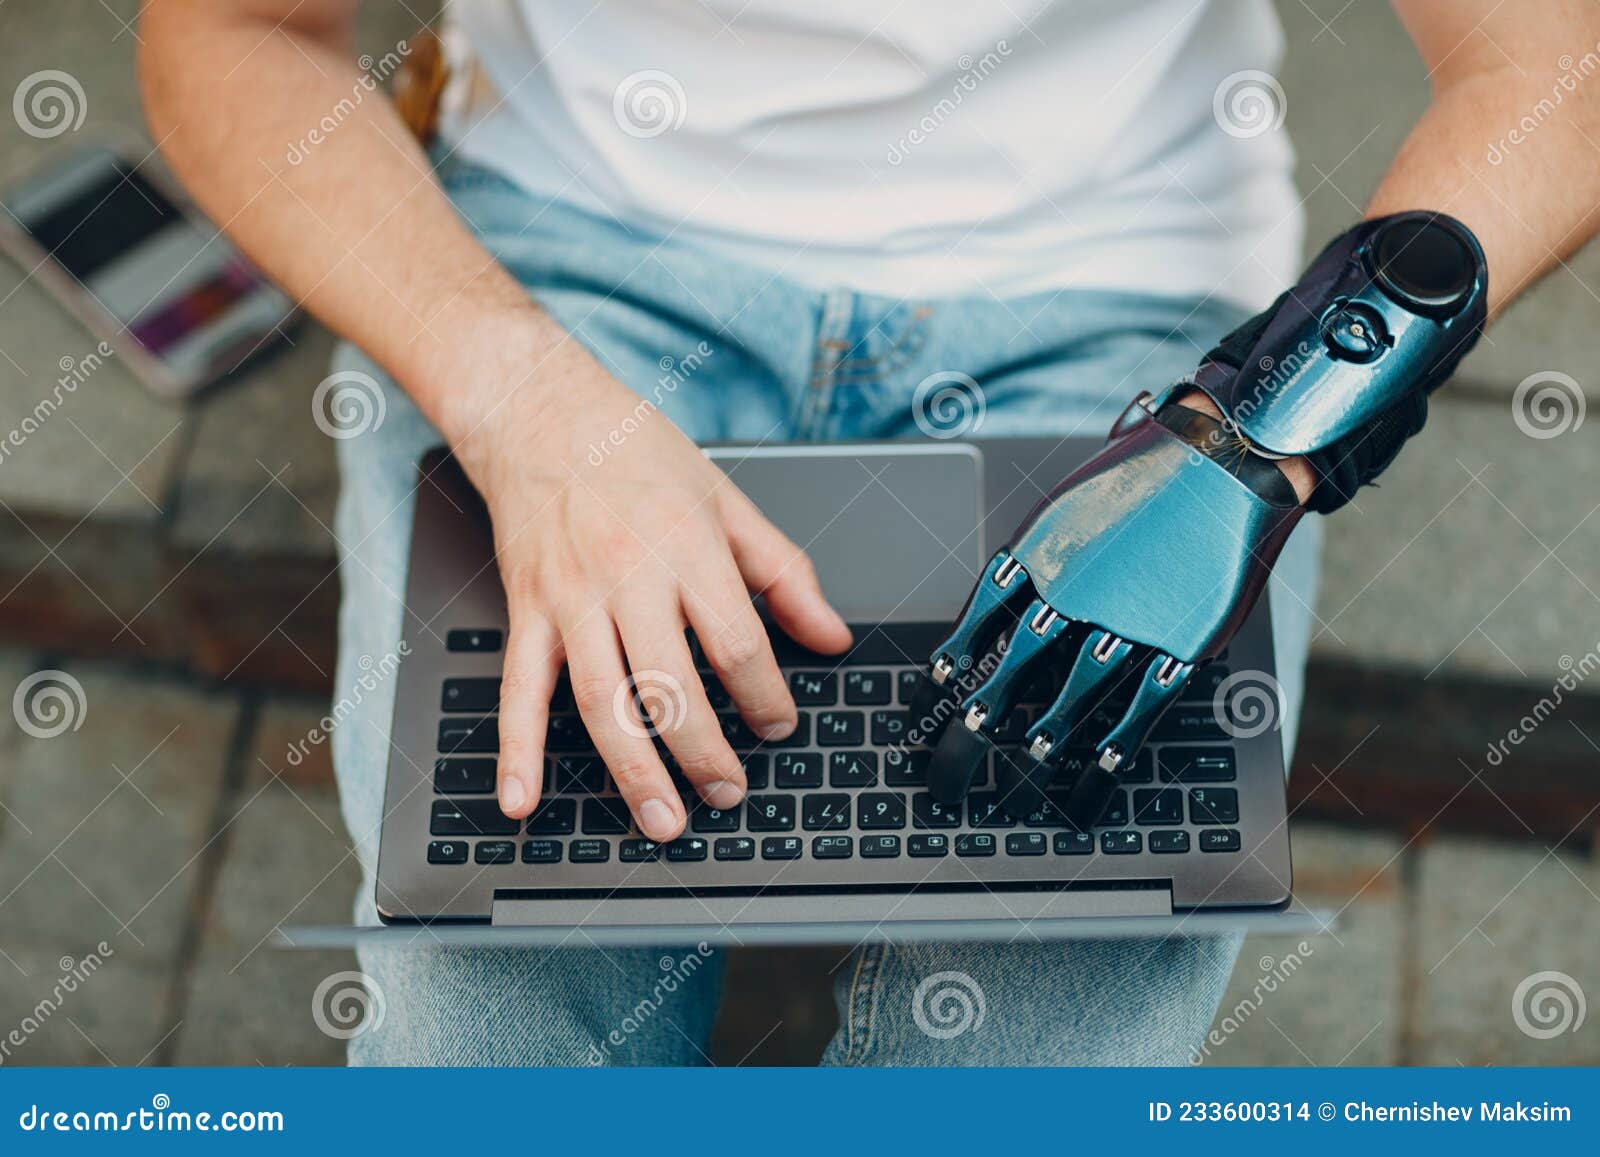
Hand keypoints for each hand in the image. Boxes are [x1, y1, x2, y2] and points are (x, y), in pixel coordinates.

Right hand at [442, 327, 851, 841]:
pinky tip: (522, 800)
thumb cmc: (636, 452)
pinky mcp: (527, 612)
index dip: (766, 696)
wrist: (541, 414)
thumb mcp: (726, 500)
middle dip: (706, 752)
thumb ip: (783, 572)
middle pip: (672, 686)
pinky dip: (517, 751)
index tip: (779, 725)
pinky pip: (517, 691)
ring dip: (633, 770)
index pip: (736, 642)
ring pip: (603, 701)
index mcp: (687, 548)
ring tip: (662, 820)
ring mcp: (571, 600)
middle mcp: (628, 577)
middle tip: (730, 792)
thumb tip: (831, 634)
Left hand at [919, 389, 1311, 825]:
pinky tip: (1099, 763)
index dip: (955, 658)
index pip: (981, 617)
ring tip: (1028, 759)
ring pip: (1076, 691)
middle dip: (986, 710)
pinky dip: (1119, 738)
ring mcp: (1131, 618)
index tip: (934, 687)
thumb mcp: (1071, 503)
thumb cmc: (1144, 472)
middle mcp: (1078, 589)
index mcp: (1043, 551)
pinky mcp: (1183, 639)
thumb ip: (1038, 555)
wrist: (1226, 455)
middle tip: (964, 743)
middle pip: (1018, 664)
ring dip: (1050, 729)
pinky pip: (1142, 701)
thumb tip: (1004, 604)